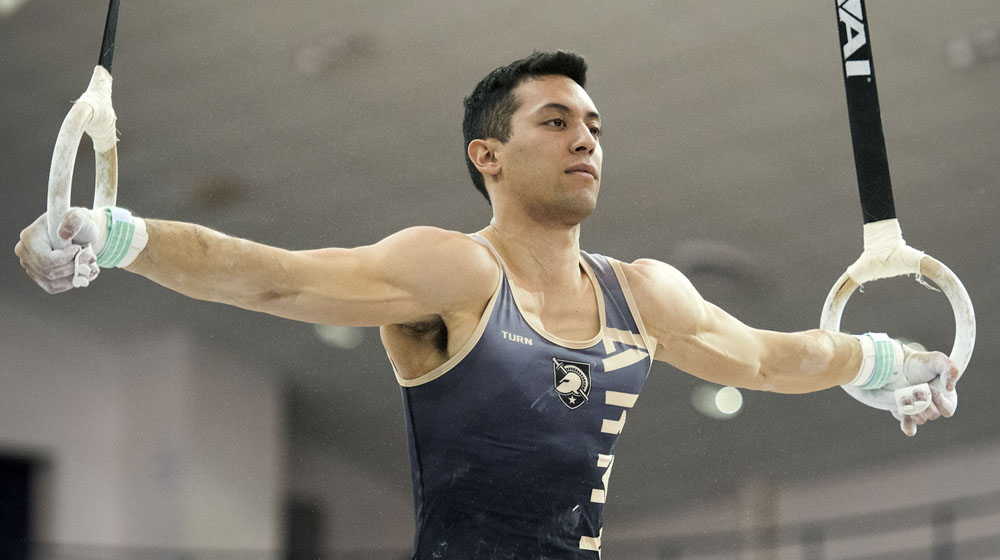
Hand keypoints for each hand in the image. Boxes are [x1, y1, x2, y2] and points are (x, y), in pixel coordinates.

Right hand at [14, 209, 103, 292]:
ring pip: (52, 281)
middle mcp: (25, 253)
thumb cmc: (79, 223)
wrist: (82, 234)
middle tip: (90, 259)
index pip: (45, 259)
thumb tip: (63, 234)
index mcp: (29, 237)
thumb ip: (73, 221)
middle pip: (49, 272)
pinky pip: (54, 287)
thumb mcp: (79, 217)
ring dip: (75, 277)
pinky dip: (72, 283)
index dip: (66, 259)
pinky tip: (85, 274)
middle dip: (73, 268)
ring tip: (91, 266)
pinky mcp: (39, 276)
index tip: (79, 249)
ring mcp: (30, 266)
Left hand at [844, 345, 959, 436]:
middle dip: (924, 403)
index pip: (948, 410)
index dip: (941, 402)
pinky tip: (904, 414)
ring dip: (913, 409)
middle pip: (933, 415)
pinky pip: (909, 428)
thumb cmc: (920, 362)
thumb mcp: (937, 360)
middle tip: (915, 389)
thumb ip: (949, 369)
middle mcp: (933, 406)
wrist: (896, 363)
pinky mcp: (904, 413)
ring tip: (904, 395)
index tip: (932, 389)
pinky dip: (908, 425)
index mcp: (945, 397)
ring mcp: (918, 411)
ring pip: (921, 420)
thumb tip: (950, 388)